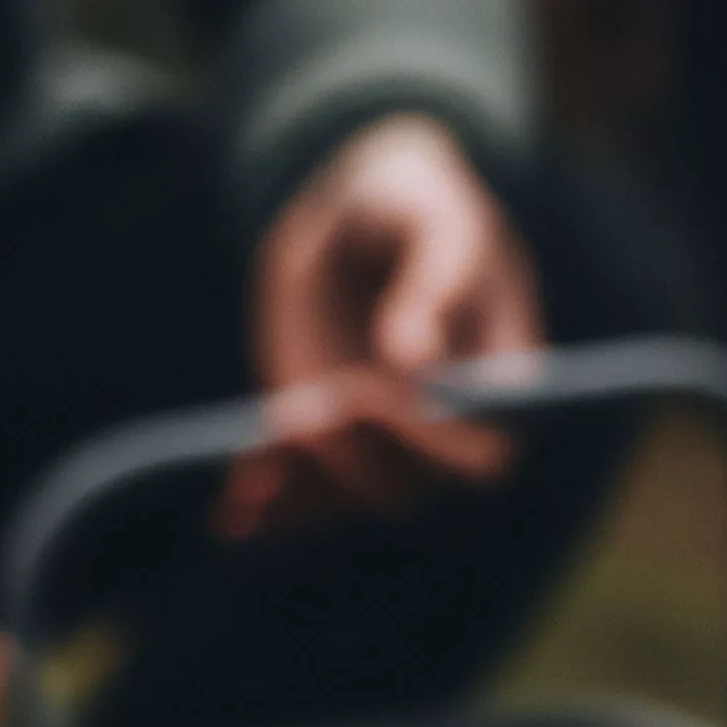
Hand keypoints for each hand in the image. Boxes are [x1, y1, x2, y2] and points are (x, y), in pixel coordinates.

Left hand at [223, 113, 544, 537]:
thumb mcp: (437, 226)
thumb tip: (417, 362)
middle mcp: (444, 435)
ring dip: (301, 491)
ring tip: (255, 469)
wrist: (361, 221)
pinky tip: (230, 513)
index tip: (380, 400)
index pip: (482, 454)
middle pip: (406, 485)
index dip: (435, 445)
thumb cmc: (419, 212)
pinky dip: (265, 503)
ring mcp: (383, 447)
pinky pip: (300, 490)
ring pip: (344, 495)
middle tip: (307, 419)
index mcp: (496, 389)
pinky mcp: (327, 447)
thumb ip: (435, 285)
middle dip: (355, 459)